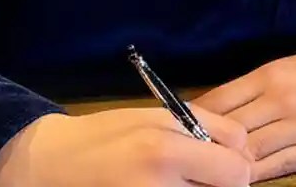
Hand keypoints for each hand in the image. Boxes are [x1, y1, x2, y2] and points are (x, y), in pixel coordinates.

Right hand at [0, 106, 252, 186]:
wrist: (51, 166)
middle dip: (218, 180)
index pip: (238, 172)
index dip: (235, 163)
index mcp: (167, 152)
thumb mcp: (155, 115)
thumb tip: (245, 146)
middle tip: (195, 170)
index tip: (218, 156)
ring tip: (172, 178)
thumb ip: (207, 125)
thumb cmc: (106, 135)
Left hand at [193, 41, 295, 181]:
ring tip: (208, 175)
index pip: (218, 100)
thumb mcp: (295, 64)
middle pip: (228, 129)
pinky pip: (281, 166)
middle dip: (203, 146)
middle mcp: (282, 98)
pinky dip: (257, 177)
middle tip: (183, 161)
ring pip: (250, 152)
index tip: (175, 132)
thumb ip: (259, 85)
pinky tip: (242, 181)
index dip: (191, 119)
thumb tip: (220, 106)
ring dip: (227, 166)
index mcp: (272, 73)